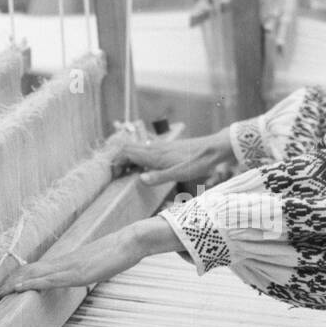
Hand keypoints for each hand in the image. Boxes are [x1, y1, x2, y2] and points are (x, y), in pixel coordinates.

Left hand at [0, 219, 178, 295]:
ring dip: (15, 283)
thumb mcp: (100, 264)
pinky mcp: (75, 273)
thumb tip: (85, 274)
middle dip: (11, 281)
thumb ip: (89, 269)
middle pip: (30, 270)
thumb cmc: (119, 251)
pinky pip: (47, 280)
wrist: (130, 240)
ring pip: (34, 275)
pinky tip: (18, 289)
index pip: (39, 269)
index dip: (21, 277)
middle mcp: (64, 261)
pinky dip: (30, 284)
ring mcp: (68, 266)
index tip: (8, 285)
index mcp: (69, 260)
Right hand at [118, 128, 233, 186]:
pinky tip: (143, 171)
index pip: (126, 152)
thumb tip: (140, 179)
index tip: (112, 176)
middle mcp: (154, 148)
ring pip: (136, 149)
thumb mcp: (180, 174)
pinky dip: (138, 159)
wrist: (213, 149)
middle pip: (127, 149)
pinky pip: (145, 151)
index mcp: (155, 155)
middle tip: (116, 177)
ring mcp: (160, 147)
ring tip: (126, 176)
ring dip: (128, 160)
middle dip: (118, 161)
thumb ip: (160, 177)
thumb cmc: (198, 162)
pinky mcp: (166, 149)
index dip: (116, 162)